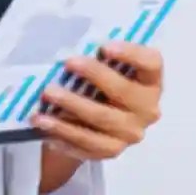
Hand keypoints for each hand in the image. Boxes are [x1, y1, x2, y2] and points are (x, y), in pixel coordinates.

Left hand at [32, 42, 163, 161]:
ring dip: (72, 104)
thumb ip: (97, 56)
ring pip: (101, 118)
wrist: (92, 123)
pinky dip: (62, 131)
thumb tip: (67, 44)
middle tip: (67, 63)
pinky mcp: (110, 150)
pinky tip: (43, 121)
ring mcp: (130, 133)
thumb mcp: (103, 67)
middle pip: (123, 90)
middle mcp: (147, 109)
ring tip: (47, 93)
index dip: (131, 54)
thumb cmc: (99, 83)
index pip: (151, 64)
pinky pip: (86, 142)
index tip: (105, 46)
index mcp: (150, 81)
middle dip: (94, 74)